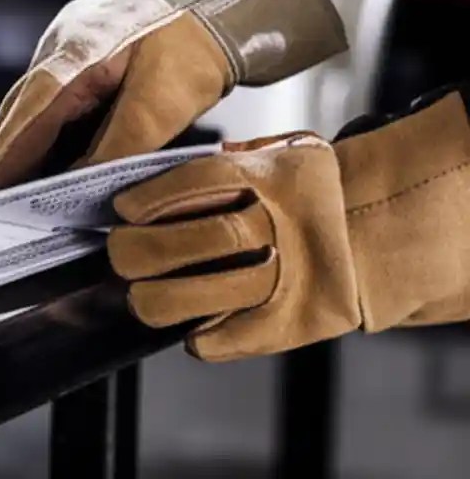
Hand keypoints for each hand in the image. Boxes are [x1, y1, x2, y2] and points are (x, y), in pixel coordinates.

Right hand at [0, 0, 346, 195]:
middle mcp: (57, 49)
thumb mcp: (165, 102)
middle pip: (18, 114)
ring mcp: (64, 47)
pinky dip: (51, 132)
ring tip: (26, 195)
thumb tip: (79, 185)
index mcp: (72, 56)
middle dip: (8, 160)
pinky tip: (58, 160)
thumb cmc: (194, 41)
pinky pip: (53, 100)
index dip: (3, 159)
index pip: (25, 117)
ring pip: (33, 108)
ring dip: (29, 148)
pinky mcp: (78, 53)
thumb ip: (120, 146)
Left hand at [108, 91, 469, 360]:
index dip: (150, 198)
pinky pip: (213, 342)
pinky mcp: (283, 327)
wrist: (375, 236)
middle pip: (186, 243)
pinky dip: (193, 336)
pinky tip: (188, 321)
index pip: (195, 183)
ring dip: (149, 298)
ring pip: (186, 299)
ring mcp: (279, 282)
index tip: (123, 209)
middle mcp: (274, 229)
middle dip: (136, 250)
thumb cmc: (307, 194)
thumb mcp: (280, 156)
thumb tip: (147, 188)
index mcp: (271, 180)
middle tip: (122, 251)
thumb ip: (225, 164)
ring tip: (140, 292)